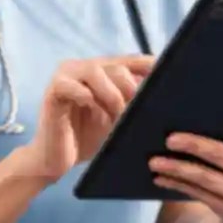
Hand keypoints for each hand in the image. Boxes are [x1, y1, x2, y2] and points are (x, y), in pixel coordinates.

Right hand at [20, 55, 154, 182]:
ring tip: (117, 116)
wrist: (57, 160)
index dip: (150, 66)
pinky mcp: (52, 91)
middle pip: (116, 67)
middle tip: (139, 111)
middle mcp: (84, 68)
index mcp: (103, 71)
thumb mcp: (118, 119)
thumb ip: (134, 103)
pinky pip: (68, 85)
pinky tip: (91, 106)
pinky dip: (84, 95)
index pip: (131, 61)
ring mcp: (66, 76)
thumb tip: (165, 96)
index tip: (170, 77)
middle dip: (131, 89)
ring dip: (111, 94)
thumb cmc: (89, 139)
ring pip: (94, 70)